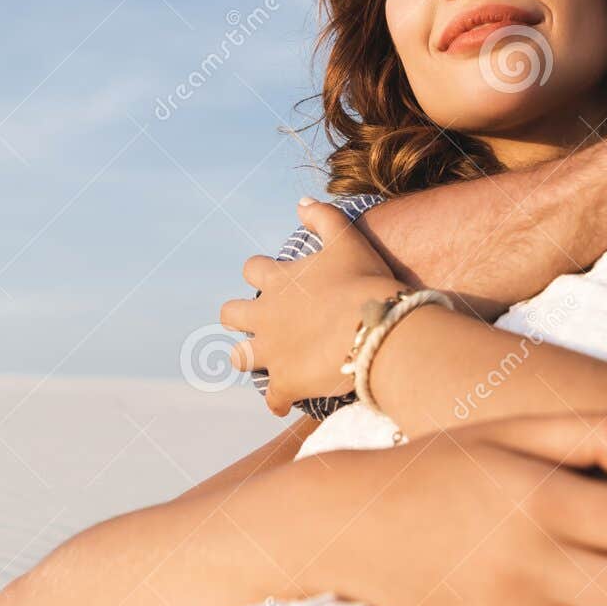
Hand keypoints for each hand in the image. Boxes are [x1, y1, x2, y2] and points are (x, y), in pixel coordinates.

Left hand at [224, 199, 403, 414]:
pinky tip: (283, 404)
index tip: (271, 278)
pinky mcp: (286, 382)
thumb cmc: (363, 280)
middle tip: (258, 322)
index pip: (252, 270)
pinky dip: (277, 401)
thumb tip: (301, 202)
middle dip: (239, 317)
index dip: (260, 273)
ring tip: (263, 362)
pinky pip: (272, 398)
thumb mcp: (345, 238)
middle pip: (231, 314)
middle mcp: (265, 316)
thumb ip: (323, 216)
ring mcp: (272, 352)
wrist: (375, 327)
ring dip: (248, 358)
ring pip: (240, 358)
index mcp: (277, 281)